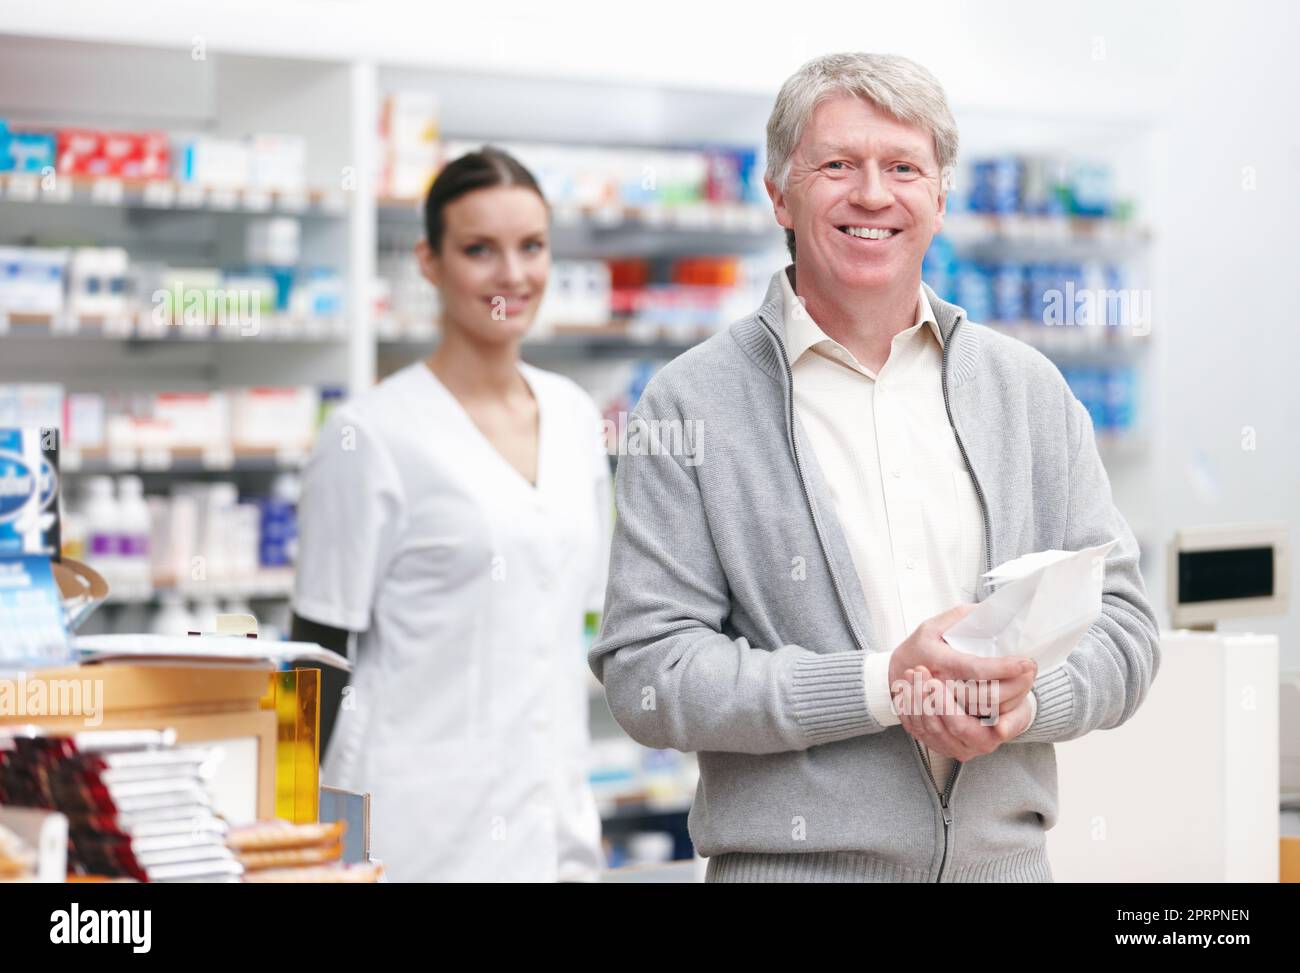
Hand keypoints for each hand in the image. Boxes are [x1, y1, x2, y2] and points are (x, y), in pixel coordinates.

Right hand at [888, 604, 1036, 718]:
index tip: (1026, 661)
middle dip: (1016, 686)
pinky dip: (1000, 714)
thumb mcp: (933, 626)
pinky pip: (978, 725)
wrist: (893, 675)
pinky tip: (1013, 700)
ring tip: (1026, 683)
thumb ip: (961, 616)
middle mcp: (940, 687)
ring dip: (1012, 700)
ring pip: (984, 714)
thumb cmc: (919, 647)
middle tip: (1031, 671)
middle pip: (984, 696)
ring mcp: (943, 708)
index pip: (975, 669)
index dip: (1004, 667)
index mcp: (937, 661)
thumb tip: (992, 610)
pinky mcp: (948, 720)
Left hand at [893, 664, 1035, 760]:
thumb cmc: (1008, 704)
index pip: (960, 726)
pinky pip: (913, 726)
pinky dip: (906, 704)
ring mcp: (948, 746)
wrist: (994, 710)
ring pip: (924, 725)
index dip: (945, 705)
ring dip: (914, 697)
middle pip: (937, 726)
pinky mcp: (934, 740)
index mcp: (986, 741)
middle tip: (921, 672)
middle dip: (927, 698)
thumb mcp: (1019, 712)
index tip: (934, 682)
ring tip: (912, 673)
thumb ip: (1015, 719)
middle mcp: (965, 748)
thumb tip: (1002, 730)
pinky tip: (904, 686)